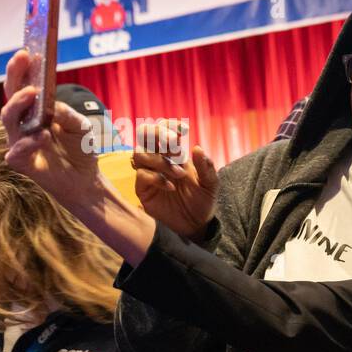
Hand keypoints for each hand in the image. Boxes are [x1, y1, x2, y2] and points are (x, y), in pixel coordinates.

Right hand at [0, 50, 102, 207]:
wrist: (85, 181)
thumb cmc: (80, 150)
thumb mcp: (82, 127)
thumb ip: (68, 114)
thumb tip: (52, 106)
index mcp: (34, 112)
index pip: (22, 87)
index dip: (21, 69)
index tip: (26, 51)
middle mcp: (22, 124)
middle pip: (10, 97)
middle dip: (15, 76)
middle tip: (22, 59)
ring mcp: (19, 142)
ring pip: (9, 120)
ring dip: (19, 104)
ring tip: (32, 92)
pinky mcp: (21, 163)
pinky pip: (17, 151)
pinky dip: (29, 142)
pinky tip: (41, 135)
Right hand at [133, 121, 217, 240]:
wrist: (195, 225)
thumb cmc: (202, 202)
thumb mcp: (210, 185)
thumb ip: (206, 168)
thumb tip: (197, 148)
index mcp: (176, 155)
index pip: (165, 132)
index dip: (169, 125)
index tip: (183, 128)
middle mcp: (159, 160)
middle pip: (145, 136)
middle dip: (156, 134)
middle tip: (173, 141)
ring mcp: (149, 173)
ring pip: (140, 154)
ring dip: (160, 160)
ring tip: (179, 174)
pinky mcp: (143, 189)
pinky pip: (141, 175)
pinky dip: (156, 178)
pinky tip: (171, 187)